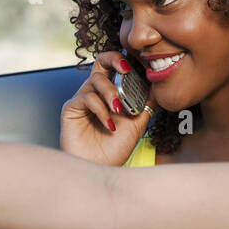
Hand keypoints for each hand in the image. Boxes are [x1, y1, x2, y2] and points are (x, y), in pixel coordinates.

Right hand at [60, 50, 154, 165]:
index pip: (115, 67)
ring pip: (96, 80)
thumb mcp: (138, 123)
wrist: (102, 169)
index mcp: (111, 92)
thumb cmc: (116, 148)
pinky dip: (101, 109)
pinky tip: (109, 124)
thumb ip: (146, 104)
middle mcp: (95, 92)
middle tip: (126, 69)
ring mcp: (82, 99)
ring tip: (120, 110)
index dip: (125, 61)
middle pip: (100, 62)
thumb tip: (158, 85)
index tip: (138, 66)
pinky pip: (86, 98)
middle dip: (114, 60)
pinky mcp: (71, 109)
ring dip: (111, 93)